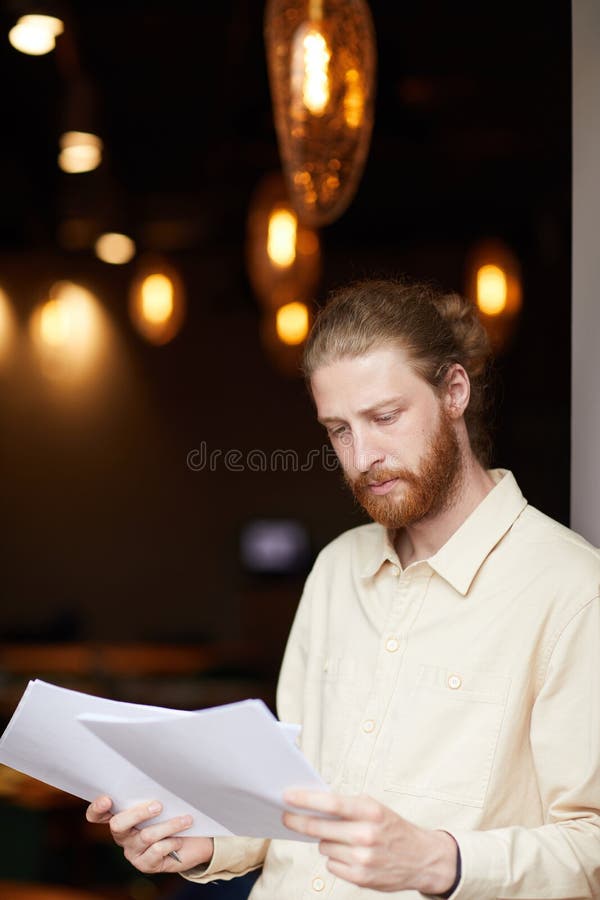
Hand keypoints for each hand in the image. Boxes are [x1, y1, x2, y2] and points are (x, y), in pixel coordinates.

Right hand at [86, 795, 213, 874]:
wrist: (194, 841)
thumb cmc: (175, 814)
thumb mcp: (164, 802)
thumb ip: (154, 795)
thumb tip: (159, 782)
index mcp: (121, 815)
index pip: (98, 814)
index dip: (97, 808)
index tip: (107, 799)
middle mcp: (123, 835)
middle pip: (118, 824)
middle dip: (138, 813)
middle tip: (158, 806)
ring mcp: (132, 851)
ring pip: (145, 836)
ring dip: (169, 825)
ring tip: (186, 819)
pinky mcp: (145, 864)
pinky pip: (156, 851)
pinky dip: (171, 842)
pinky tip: (179, 839)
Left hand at [282, 789, 457, 894]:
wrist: (421, 858)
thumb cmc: (392, 828)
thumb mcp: (375, 808)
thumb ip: (347, 807)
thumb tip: (313, 806)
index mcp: (370, 811)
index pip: (331, 803)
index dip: (306, 800)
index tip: (287, 797)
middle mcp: (366, 835)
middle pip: (320, 828)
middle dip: (300, 822)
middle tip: (286, 816)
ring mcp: (363, 859)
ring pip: (324, 847)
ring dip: (327, 842)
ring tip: (344, 839)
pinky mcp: (360, 878)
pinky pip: (331, 865)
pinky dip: (336, 859)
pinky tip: (350, 855)